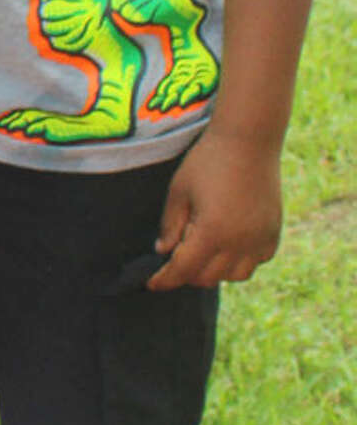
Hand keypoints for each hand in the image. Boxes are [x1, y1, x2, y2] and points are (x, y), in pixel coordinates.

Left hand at [149, 125, 282, 288]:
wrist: (249, 141)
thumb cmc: (208, 161)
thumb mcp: (178, 191)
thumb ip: (169, 225)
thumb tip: (163, 252)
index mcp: (212, 232)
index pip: (183, 270)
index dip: (164, 280)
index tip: (151, 283)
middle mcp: (239, 243)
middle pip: (207, 278)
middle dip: (187, 272)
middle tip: (176, 253)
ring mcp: (260, 240)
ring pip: (234, 276)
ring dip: (215, 270)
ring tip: (203, 246)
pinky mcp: (273, 234)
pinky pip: (255, 262)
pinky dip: (239, 260)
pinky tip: (228, 242)